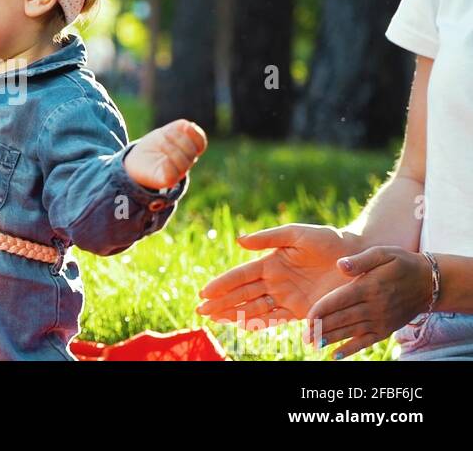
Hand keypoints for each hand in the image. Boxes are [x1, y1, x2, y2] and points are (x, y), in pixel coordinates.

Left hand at [124, 119, 206, 189]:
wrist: (137, 159)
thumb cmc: (154, 145)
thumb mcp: (166, 131)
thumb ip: (179, 126)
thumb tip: (190, 125)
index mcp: (189, 150)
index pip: (200, 144)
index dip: (196, 134)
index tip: (186, 126)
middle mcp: (186, 162)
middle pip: (192, 152)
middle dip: (180, 139)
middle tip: (166, 133)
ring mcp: (177, 173)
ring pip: (184, 164)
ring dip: (173, 150)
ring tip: (162, 143)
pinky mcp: (167, 181)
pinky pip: (173, 176)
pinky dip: (169, 166)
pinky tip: (164, 160)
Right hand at [197, 224, 362, 328]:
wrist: (358, 258)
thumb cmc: (329, 240)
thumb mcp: (297, 234)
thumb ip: (268, 238)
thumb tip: (239, 241)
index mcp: (271, 262)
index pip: (240, 276)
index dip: (222, 284)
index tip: (204, 292)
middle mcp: (276, 281)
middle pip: (242, 295)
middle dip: (221, 303)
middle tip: (201, 311)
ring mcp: (287, 297)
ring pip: (254, 308)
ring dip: (234, 314)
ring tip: (214, 319)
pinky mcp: (302, 311)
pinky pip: (275, 319)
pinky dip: (258, 323)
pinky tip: (242, 326)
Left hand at [306, 246, 432, 358]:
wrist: (429, 283)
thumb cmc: (400, 263)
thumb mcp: (382, 253)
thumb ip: (359, 259)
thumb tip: (339, 265)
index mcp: (369, 286)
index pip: (339, 300)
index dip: (321, 310)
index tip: (307, 319)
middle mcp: (374, 306)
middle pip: (342, 319)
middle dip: (321, 328)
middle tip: (304, 336)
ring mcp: (381, 320)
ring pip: (350, 331)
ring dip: (330, 339)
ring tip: (312, 344)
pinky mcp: (386, 329)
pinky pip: (366, 342)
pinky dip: (350, 349)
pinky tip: (334, 355)